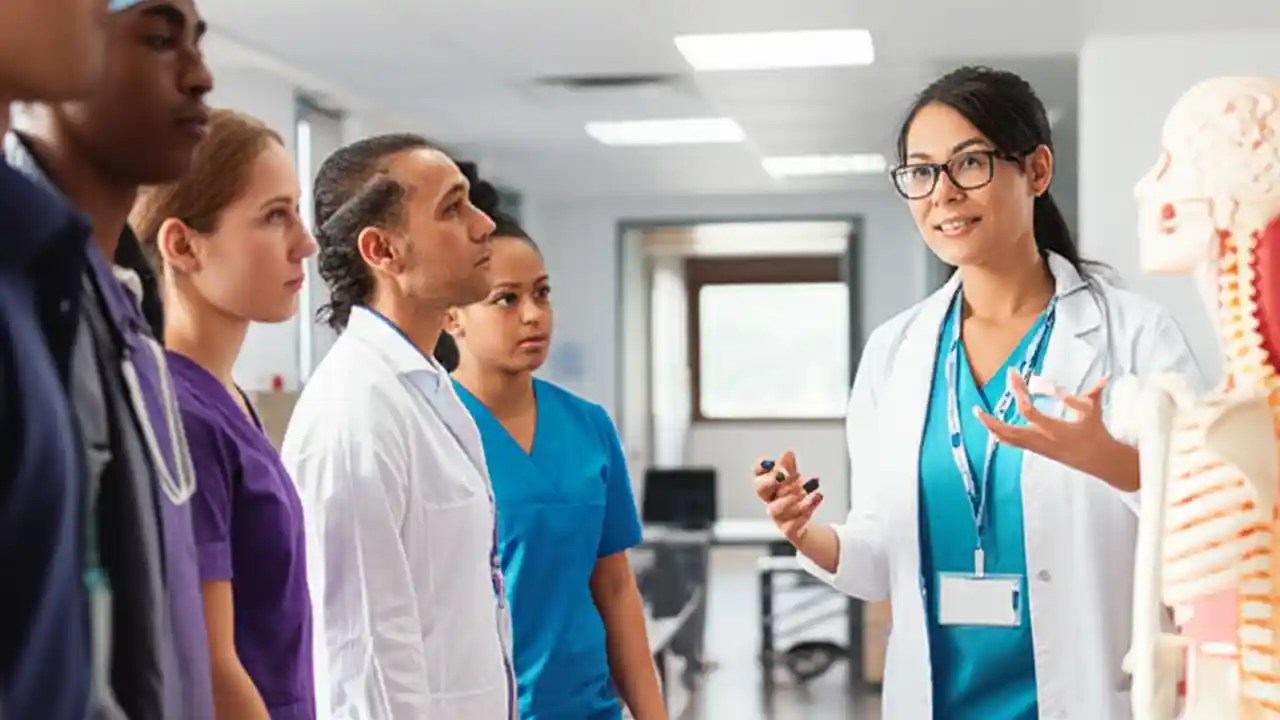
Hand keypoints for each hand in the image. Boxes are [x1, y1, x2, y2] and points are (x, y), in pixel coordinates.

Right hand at [753, 451, 823, 544]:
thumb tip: (788, 453)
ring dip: (790, 497)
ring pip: (777, 508)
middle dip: (771, 480)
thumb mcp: (794, 482)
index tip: (767, 462)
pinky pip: (791, 525)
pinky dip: (805, 512)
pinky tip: (816, 499)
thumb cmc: (794, 501)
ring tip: (805, 490)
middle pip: (761, 490)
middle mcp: (770, 502)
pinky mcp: (789, 531)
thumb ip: (790, 468)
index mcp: (769, 489)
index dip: (760, 469)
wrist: (804, 526)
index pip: (758, 476)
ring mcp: (778, 517)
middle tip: (784, 474)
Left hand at [975, 370, 1139, 490]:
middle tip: (977, 408)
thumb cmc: (1095, 433)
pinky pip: (1013, 443)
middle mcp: (1041, 440)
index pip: (1028, 412)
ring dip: (991, 428)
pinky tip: (991, 427)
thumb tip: (1105, 376)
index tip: (1013, 375)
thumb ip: (1094, 393)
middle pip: (1008, 432)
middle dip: (991, 420)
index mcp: (1053, 429)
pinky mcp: (1036, 449)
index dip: (1019, 394)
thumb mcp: (1094, 412)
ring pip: (1008, 440)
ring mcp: (1037, 446)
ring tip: (979, 414)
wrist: (1098, 460)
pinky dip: (1000, 434)